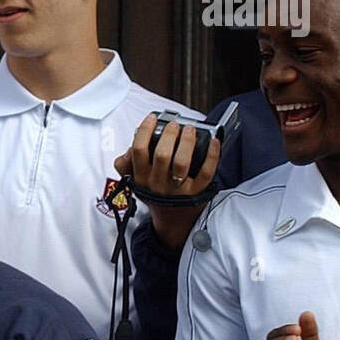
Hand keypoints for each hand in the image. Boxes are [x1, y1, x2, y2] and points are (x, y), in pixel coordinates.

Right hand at [113, 113, 220, 250]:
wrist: (172, 221)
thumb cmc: (155, 194)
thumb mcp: (134, 181)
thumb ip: (126, 164)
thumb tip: (128, 150)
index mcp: (141, 177)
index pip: (138, 150)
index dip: (145, 131)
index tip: (152, 119)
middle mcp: (158, 183)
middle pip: (161, 155)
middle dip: (169, 135)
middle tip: (174, 125)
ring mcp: (178, 188)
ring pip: (182, 162)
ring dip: (186, 143)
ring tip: (190, 130)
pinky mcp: (196, 192)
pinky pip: (205, 172)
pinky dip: (212, 155)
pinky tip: (213, 142)